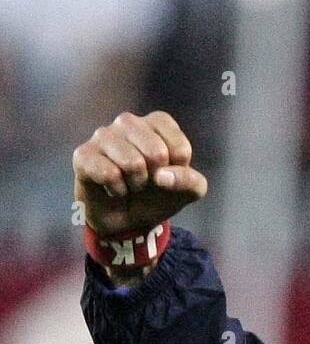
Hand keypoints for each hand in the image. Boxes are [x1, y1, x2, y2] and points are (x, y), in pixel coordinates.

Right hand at [73, 110, 207, 236]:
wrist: (127, 222)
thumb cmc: (157, 196)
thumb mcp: (187, 192)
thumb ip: (191, 181)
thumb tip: (163, 176)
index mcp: (157, 123)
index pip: (180, 149)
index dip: (177, 174)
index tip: (166, 176)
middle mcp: (129, 122)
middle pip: (157, 153)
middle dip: (155, 180)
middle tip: (145, 182)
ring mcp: (103, 135)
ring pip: (133, 163)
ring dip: (135, 186)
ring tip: (129, 185)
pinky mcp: (83, 154)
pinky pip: (109, 174)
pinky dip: (117, 191)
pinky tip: (113, 188)